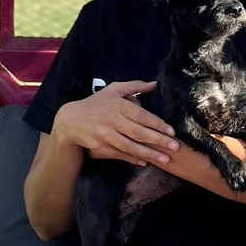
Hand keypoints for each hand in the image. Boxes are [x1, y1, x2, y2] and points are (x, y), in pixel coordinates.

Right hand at [52, 80, 179, 166]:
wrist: (70, 121)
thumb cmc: (96, 104)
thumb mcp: (113, 90)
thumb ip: (134, 86)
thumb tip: (154, 83)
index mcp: (118, 106)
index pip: (142, 116)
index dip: (157, 124)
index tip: (171, 131)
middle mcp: (112, 121)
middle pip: (139, 133)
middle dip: (159, 141)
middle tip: (175, 147)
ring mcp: (105, 135)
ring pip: (130, 146)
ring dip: (149, 154)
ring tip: (165, 159)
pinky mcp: (99, 147)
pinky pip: (120, 154)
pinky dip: (133, 159)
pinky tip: (145, 162)